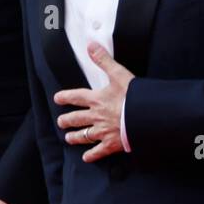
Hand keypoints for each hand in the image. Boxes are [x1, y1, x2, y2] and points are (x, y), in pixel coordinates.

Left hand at [55, 42, 134, 162]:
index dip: (65, 97)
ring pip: (83, 136)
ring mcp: (103, 131)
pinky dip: (92, 155)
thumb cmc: (134, 96)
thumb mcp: (119, 74)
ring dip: (75, 137)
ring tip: (68, 138)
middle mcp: (96, 116)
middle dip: (66, 120)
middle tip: (60, 122)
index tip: (58, 99)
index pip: (76, 97)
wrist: (146, 116)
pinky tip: (86, 157)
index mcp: (97, 99)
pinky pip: (98, 151)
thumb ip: (104, 60)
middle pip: (76, 119)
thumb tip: (91, 45)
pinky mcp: (112, 144)